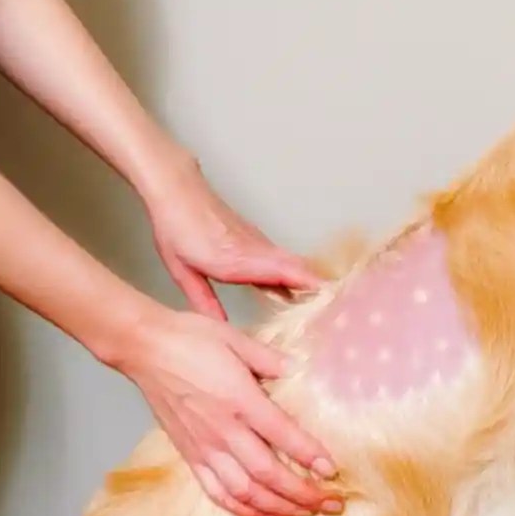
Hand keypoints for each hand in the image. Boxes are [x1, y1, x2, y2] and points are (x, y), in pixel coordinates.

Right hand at [111, 307, 341, 515]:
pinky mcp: (189, 456)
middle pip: (268, 475)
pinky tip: (264, 513)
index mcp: (240, 400)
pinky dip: (243, 509)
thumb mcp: (237, 339)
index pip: (283, 436)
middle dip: (304, 494)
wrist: (142, 348)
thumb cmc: (190, 339)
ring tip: (306, 513)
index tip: (333, 470)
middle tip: (333, 502)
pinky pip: (217, 493)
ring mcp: (204, 448)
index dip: (310, 456)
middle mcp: (223, 431)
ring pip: (245, 493)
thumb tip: (299, 370)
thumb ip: (271, 359)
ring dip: (278, 509)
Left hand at [144, 160, 323, 319]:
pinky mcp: (258, 239)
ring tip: (326, 306)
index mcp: (238, 261)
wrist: (177, 189)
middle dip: (322, 290)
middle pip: (300, 270)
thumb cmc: (175, 228)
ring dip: (312, 283)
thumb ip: (203, 300)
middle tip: (338, 312)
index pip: (287, 274)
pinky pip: (286, 258)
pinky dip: (298, 274)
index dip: (311, 288)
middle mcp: (256, 251)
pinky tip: (298, 289)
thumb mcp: (182, 271)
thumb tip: (221, 326)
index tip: (331, 304)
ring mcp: (260, 243)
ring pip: (296, 263)